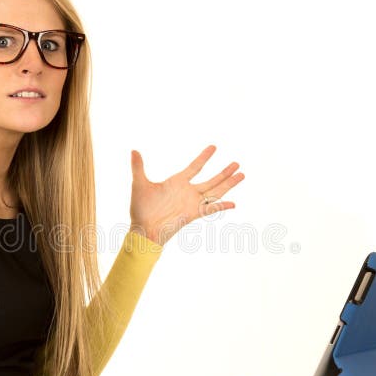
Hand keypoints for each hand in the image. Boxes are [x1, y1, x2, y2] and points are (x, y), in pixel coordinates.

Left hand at [129, 145, 244, 245]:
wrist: (143, 229)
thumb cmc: (140, 209)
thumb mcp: (139, 184)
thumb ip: (138, 167)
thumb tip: (133, 150)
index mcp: (177, 182)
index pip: (195, 167)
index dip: (204, 157)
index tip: (214, 147)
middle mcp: (188, 192)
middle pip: (211, 180)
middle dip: (224, 172)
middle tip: (237, 163)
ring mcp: (192, 203)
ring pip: (215, 191)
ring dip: (228, 183)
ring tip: (242, 175)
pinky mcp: (193, 214)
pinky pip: (210, 208)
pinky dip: (221, 206)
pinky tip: (233, 203)